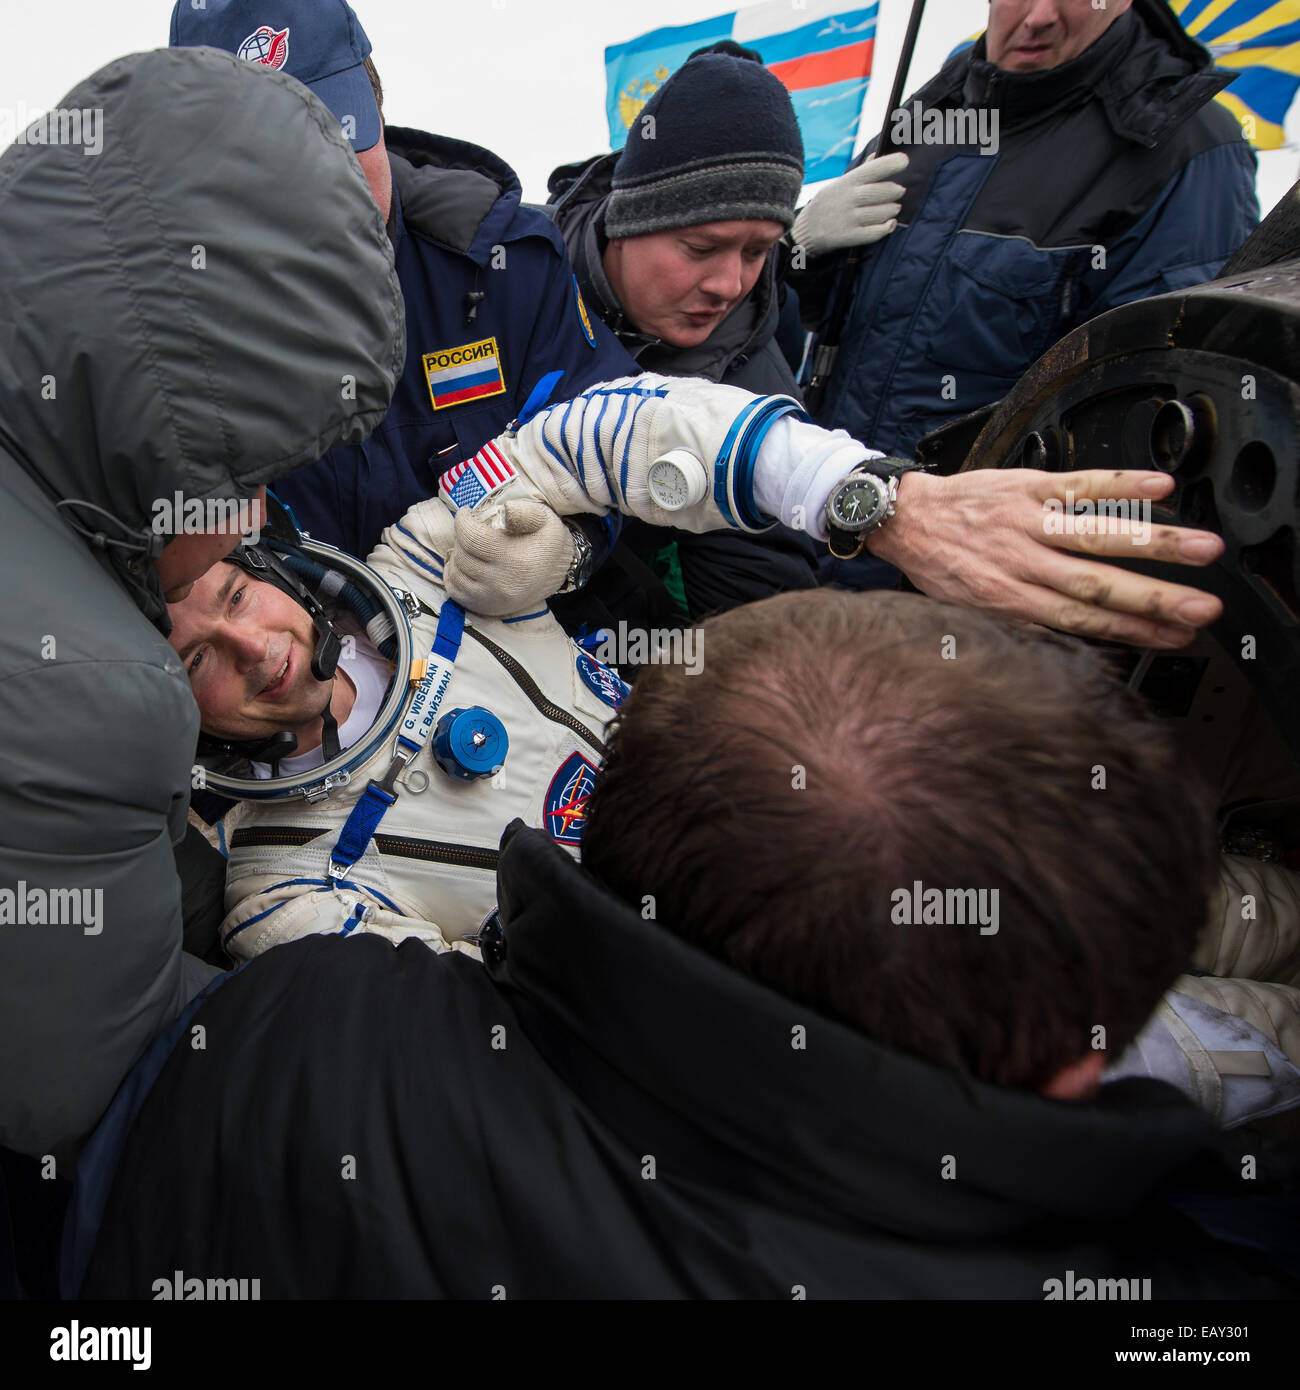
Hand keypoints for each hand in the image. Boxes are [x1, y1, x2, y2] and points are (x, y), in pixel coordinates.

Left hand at [442, 499, 573, 615]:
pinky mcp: (485, 608)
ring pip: (455, 573)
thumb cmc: (547, 541)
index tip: (466, 512)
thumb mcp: (544, 519)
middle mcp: (502, 583)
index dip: (462, 520)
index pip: (471, 537)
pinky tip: (463, 564)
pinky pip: (454, 591)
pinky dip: (452, 576)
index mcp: (515, 559)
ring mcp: (491, 598)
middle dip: (460, 537)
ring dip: (456, 556)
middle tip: (470, 529)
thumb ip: (523, 512)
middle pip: (462, 554)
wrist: (559, 573)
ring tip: (467, 546)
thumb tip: (503, 509)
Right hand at [792, 151, 909, 258]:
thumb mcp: (840, 184)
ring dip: (893, 210)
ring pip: (883, 212)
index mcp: (848, 182)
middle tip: (899, 191)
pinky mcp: (850, 236)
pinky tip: (890, 224)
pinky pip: (876, 232)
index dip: (892, 163)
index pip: (874, 168)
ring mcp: (849, 218)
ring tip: (894, 208)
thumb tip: (878, 154)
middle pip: (884, 192)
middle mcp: (849, 199)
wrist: (806, 231)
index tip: (904, 161)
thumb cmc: (828, 204)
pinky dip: (887, 227)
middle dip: (896, 191)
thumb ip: (860, 172)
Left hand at [868, 469, 1224, 647]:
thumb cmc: (943, 567)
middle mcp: (1021, 563)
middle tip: (1203, 607)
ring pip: (1096, 535)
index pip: (1084, 620)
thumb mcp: (972, 613)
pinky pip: (1078, 485)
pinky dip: (1120, 485)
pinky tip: (1160, 487)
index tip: (1178, 636)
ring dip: (1154, 543)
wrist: (906, 519)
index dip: (1134, 630)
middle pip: (1098, 584)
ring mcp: (1025, 522)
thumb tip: (1078, 645)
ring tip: (1201, 549)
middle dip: (1156, 598)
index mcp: (1009, 600)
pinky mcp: (1026, 487)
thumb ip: (1024, 626)